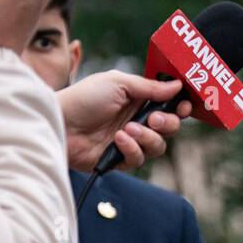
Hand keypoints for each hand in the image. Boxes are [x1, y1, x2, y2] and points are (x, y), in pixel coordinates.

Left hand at [57, 71, 193, 172]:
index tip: (183, 107)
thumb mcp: (117, 83)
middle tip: (154, 119)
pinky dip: (132, 149)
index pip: (170, 105)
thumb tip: (177, 86)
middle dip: (168, 123)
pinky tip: (117, 140)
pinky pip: (139, 159)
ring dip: (148, 137)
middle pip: (170, 127)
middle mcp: (137, 120)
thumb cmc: (83, 98)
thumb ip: (149, 86)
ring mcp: (129, 141)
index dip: (180, 107)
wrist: (59, 123)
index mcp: (138, 100)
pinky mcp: (119, 159)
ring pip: (158, 146)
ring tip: (127, 129)